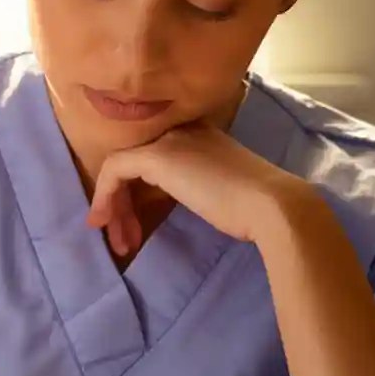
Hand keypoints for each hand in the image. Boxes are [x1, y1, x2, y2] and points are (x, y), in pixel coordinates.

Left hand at [86, 121, 304, 252]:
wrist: (270, 205)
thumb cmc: (254, 208)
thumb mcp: (220, 192)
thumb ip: (199, 187)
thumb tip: (185, 202)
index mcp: (198, 136)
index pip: (153, 158)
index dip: (137, 193)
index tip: (135, 224)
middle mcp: (180, 131)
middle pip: (134, 164)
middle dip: (123, 205)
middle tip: (125, 240)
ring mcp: (168, 141)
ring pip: (121, 168)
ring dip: (114, 208)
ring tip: (118, 244)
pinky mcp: (157, 156)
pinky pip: (114, 170)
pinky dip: (105, 197)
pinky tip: (104, 222)